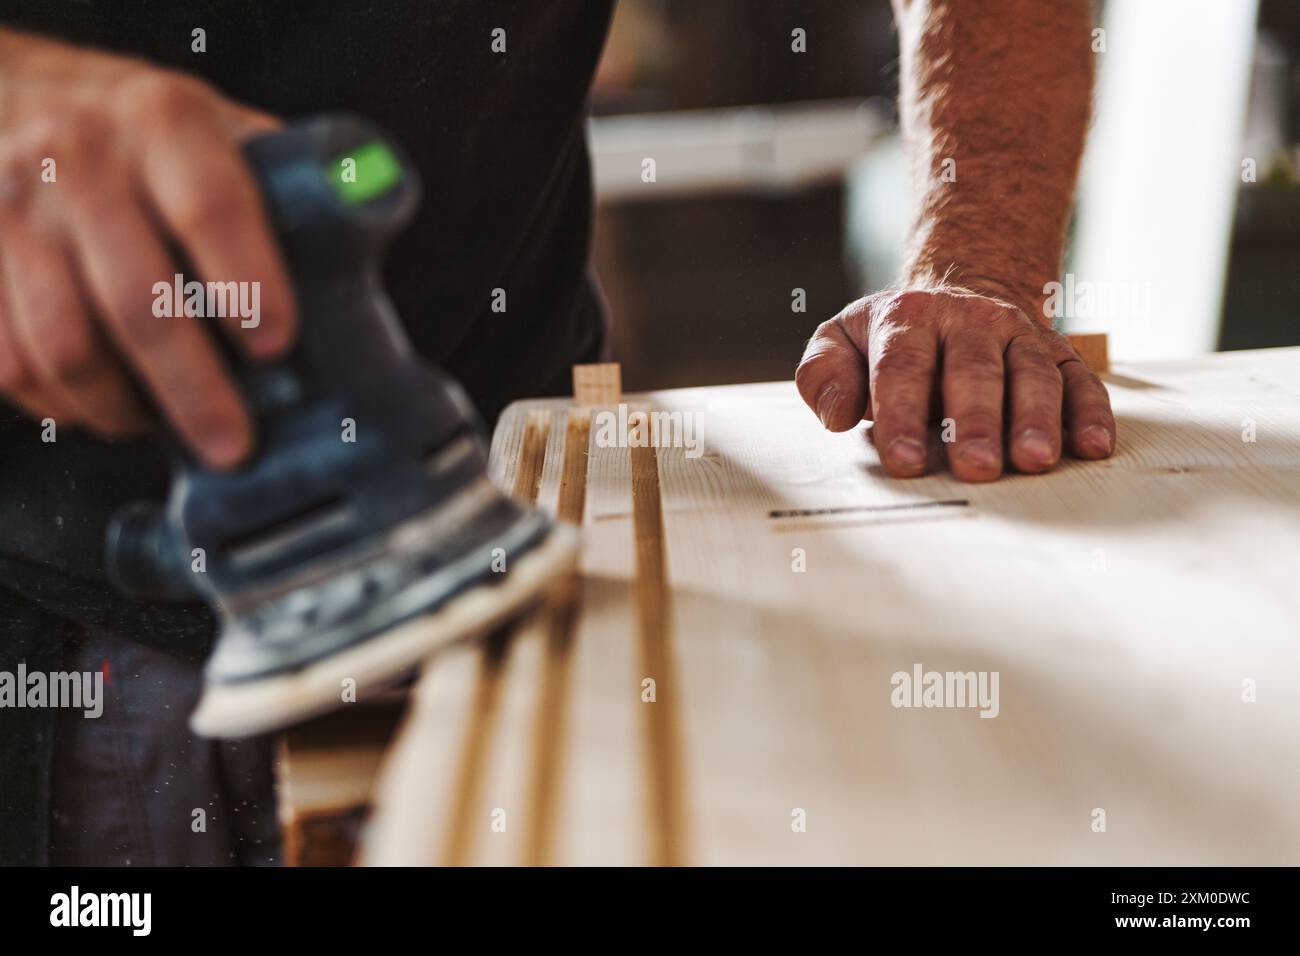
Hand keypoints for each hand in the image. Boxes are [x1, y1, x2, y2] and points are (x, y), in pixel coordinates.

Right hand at [0, 31, 294, 467]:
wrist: (24, 100)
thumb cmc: (155, 142)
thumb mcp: (227, 136)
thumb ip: (291, 193)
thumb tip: (370, 235)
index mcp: (165, 122)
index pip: (210, 209)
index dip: (247, 284)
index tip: (276, 345)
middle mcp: (81, 160)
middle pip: (136, 299)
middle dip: (192, 388)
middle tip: (232, 442)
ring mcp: (16, 213)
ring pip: (65, 345)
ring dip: (123, 408)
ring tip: (170, 429)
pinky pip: (12, 363)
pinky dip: (64, 405)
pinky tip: (107, 408)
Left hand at [795, 287, 1115, 481]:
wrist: (953, 298)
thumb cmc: (889, 341)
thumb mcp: (840, 342)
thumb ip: (824, 375)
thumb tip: (835, 415)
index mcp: (909, 317)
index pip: (902, 366)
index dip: (902, 414)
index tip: (905, 462)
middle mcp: (969, 319)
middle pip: (974, 370)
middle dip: (975, 421)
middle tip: (976, 467)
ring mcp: (1018, 334)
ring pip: (1032, 373)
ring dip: (1037, 418)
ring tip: (1034, 460)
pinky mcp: (1058, 354)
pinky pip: (1080, 380)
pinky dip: (1091, 412)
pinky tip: (1092, 446)